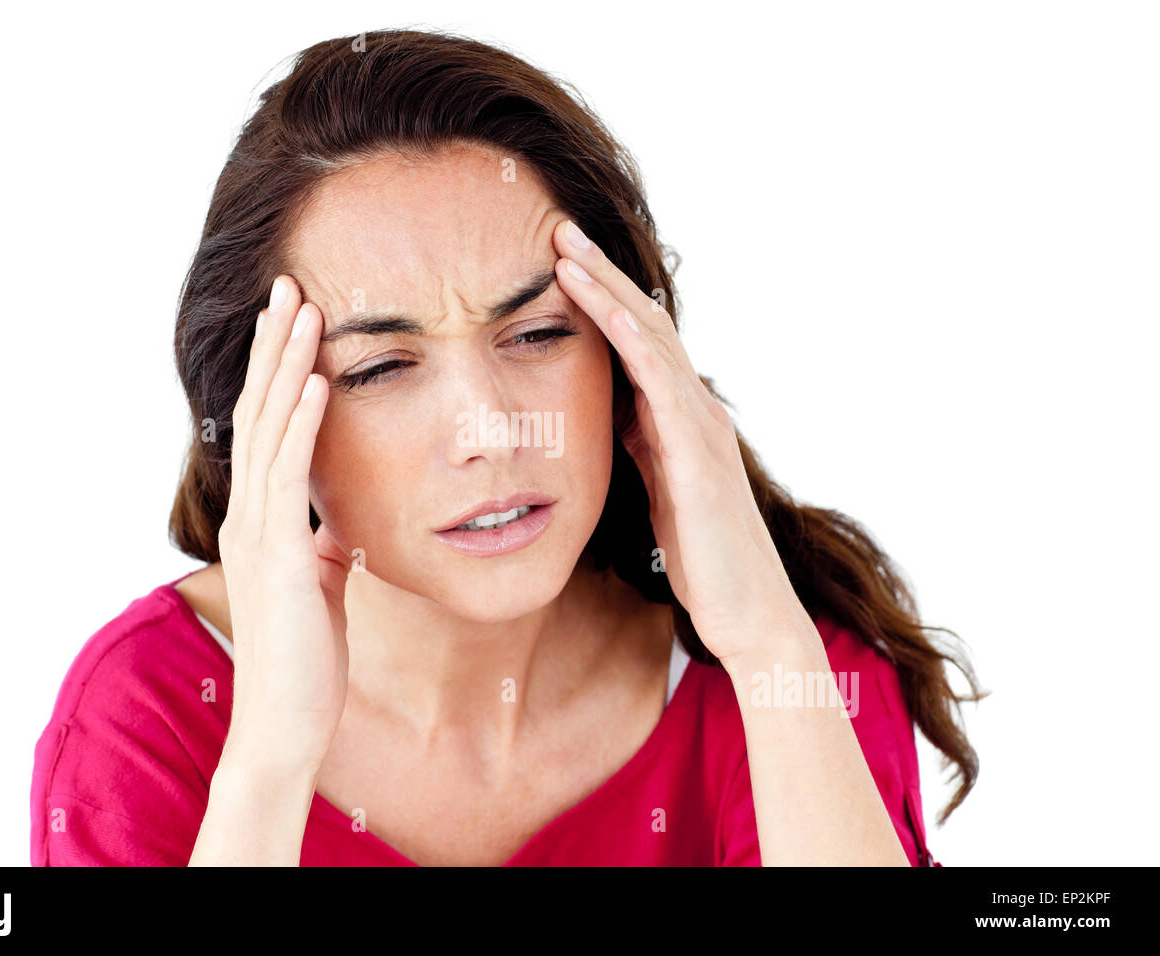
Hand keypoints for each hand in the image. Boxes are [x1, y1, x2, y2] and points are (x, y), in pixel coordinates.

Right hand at [216, 275, 350, 776]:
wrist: (285, 722)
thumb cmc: (305, 656)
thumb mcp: (318, 581)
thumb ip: (323, 540)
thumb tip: (339, 516)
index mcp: (260, 518)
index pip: (266, 428)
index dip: (278, 371)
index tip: (296, 320)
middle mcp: (249, 513)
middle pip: (260, 411)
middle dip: (276, 346)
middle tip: (289, 285)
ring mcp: (258, 531)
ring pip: (270, 429)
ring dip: (288, 365)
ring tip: (303, 308)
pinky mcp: (278, 555)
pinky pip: (290, 475)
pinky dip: (304, 422)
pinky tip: (318, 380)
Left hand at [553, 220, 813, 661]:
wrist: (747, 610)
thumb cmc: (702, 554)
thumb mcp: (659, 487)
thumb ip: (642, 444)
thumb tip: (614, 411)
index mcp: (678, 418)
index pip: (636, 343)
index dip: (599, 300)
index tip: (558, 263)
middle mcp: (693, 409)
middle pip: (644, 324)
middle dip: (601, 276)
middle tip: (559, 230)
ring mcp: (699, 426)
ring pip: (652, 341)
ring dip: (609, 292)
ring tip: (567, 253)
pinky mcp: (697, 455)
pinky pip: (662, 385)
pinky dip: (633, 342)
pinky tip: (607, 312)